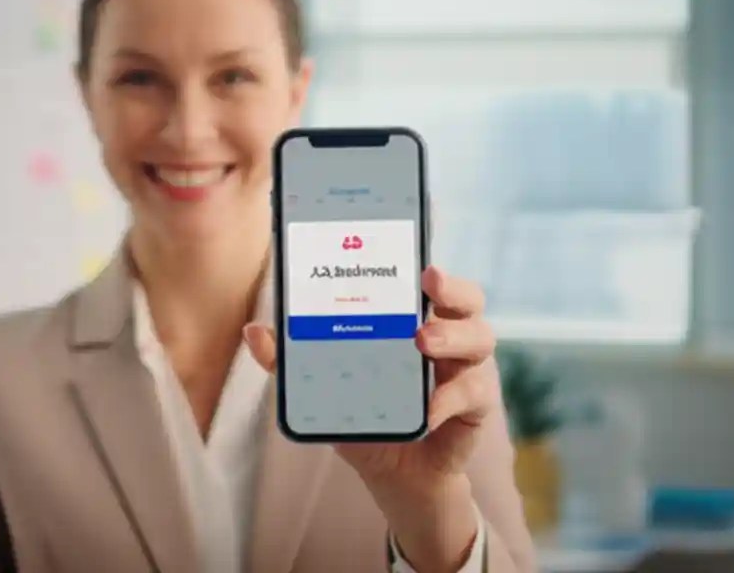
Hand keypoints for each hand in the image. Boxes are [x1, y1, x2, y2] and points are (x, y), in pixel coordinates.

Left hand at [244, 265, 498, 571]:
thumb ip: (291, 360)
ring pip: (480, 338)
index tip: (420, 262)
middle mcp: (450, 334)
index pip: (434, 281)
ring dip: (453, 336)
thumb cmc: (365, 410)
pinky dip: (449, 399)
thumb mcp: (325, 386)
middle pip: (469, 299)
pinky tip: (428, 409)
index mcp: (416, 316)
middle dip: (452, 288)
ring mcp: (467, 368)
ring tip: (423, 341)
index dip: (433, 268)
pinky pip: (473, 394)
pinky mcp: (475, 405)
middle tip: (427, 286)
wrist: (394, 471)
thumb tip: (253, 332)